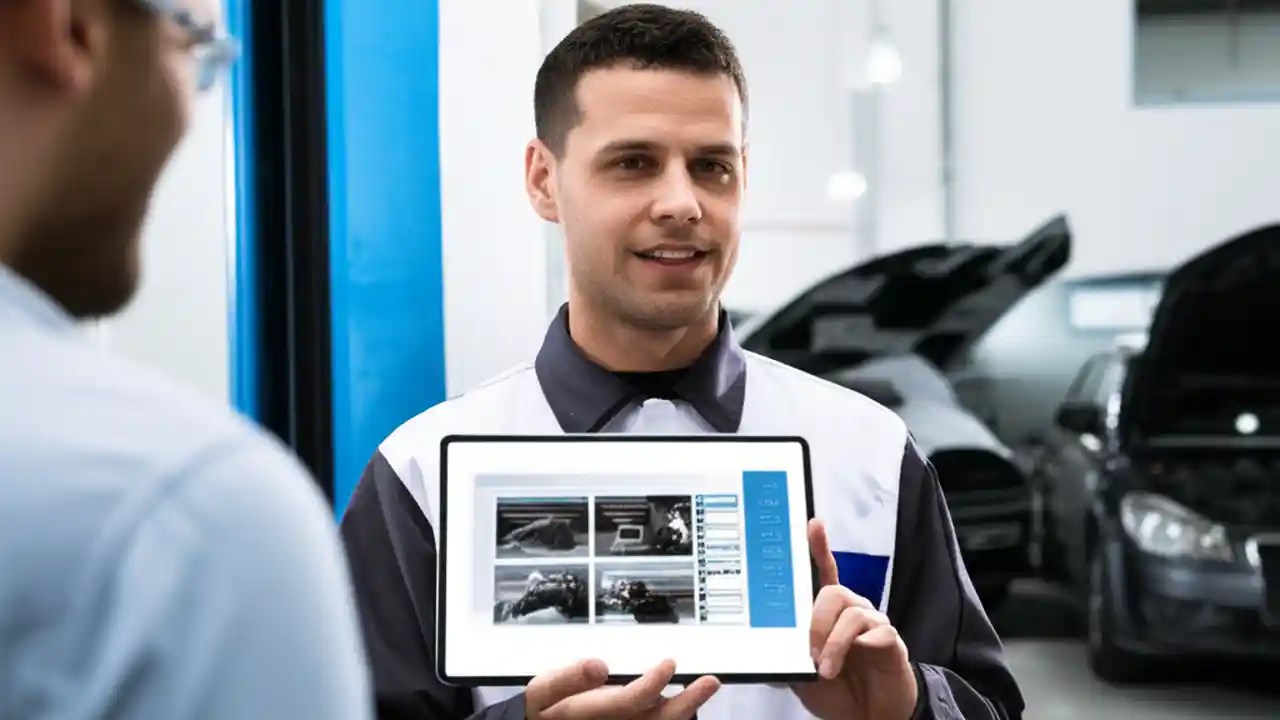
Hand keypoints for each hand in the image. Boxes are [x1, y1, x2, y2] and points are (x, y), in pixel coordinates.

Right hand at [525, 658, 720, 719]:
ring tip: (706, 685)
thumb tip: (597, 665)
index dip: (651, 685)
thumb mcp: (542, 692)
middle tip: (710, 681)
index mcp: (591, 714)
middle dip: (686, 702)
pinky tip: (688, 700)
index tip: (668, 664)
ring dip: (685, 707)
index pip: (629, 702)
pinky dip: (674, 715)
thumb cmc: (544, 710)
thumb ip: (567, 678)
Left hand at [789, 519, 918, 719]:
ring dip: (834, 644)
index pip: (826, 572)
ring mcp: (873, 625)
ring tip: (826, 670)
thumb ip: (790, 655)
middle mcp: (852, 611)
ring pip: (851, 613)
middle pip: (833, 592)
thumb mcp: (803, 674)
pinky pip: (876, 632)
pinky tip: (857, 656)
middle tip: (810, 653)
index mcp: (830, 613)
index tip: (813, 525)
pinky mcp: (891, 642)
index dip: (820, 547)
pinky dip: (860, 645)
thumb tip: (769, 644)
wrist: (869, 716)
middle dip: (816, 622)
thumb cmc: (838, 690)